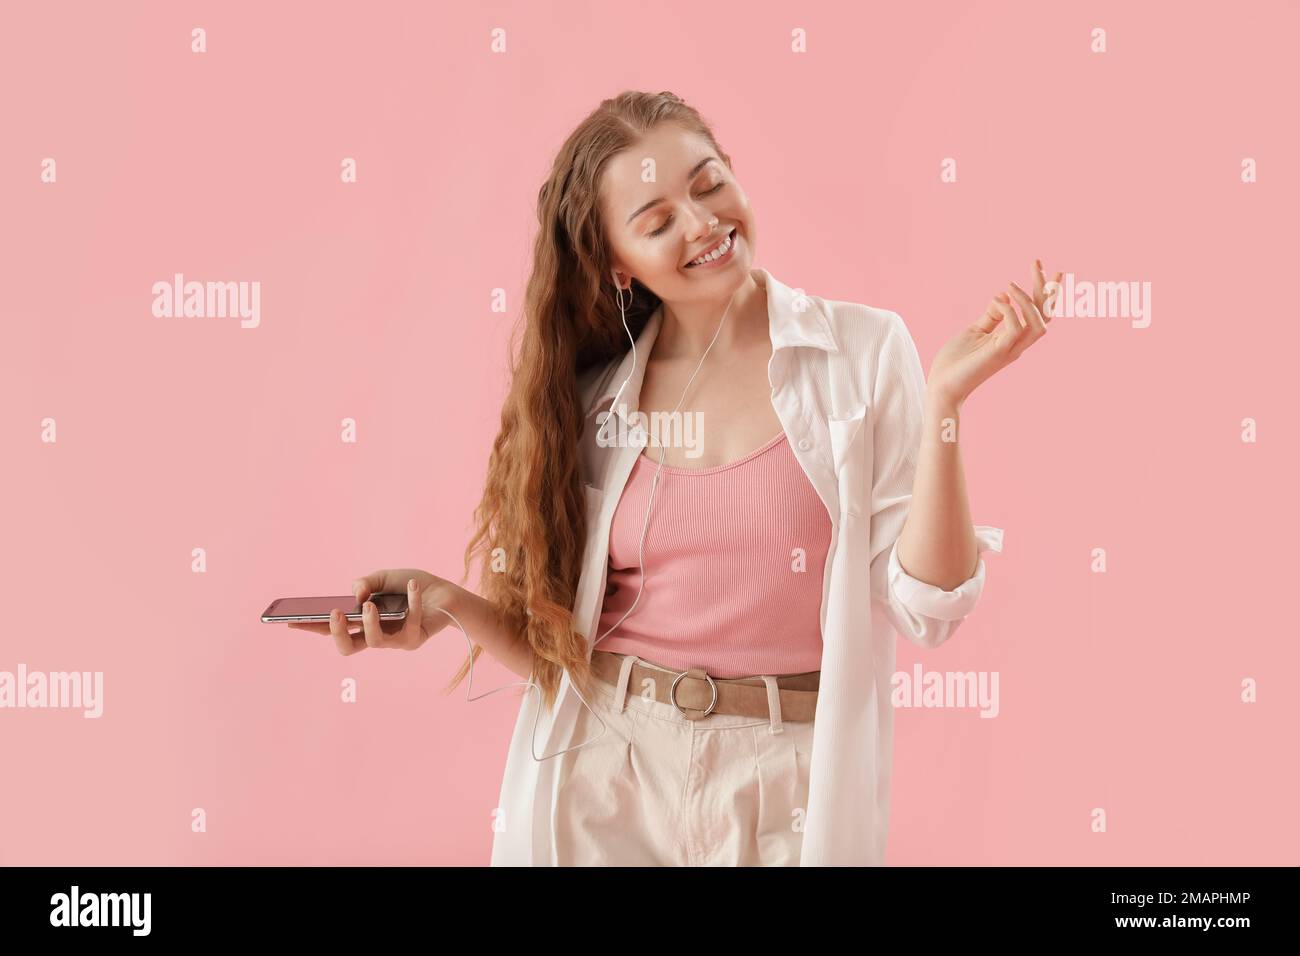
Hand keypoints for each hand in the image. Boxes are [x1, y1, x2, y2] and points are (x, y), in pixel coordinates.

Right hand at [286, 568, 464, 655]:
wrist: (443, 593)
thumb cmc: (409, 587)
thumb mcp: (384, 577)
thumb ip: (366, 583)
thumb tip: (355, 596)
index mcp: (361, 621)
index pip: (331, 628)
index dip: (310, 627)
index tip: (290, 621)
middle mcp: (374, 635)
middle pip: (347, 648)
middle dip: (337, 634)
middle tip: (336, 615)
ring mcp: (394, 641)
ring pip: (375, 642)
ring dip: (371, 622)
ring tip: (371, 604)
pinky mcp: (414, 639)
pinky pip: (410, 622)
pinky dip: (413, 600)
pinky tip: (413, 585)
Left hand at [927, 258, 1061, 406]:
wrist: (941, 386)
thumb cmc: (956, 361)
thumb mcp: (975, 330)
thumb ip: (992, 315)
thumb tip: (1003, 295)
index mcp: (1012, 338)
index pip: (1037, 313)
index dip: (1044, 292)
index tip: (1043, 268)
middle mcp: (1016, 344)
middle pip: (1044, 316)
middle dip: (1046, 289)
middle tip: (1037, 264)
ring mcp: (1009, 350)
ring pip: (1038, 324)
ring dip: (1029, 300)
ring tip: (1012, 284)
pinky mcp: (997, 354)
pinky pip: (1015, 328)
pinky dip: (1010, 311)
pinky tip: (998, 300)